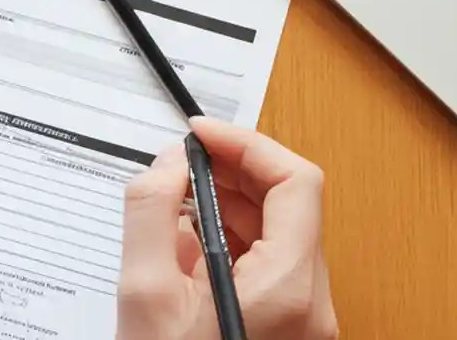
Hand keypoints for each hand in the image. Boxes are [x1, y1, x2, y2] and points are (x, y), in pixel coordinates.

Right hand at [117, 116, 336, 339]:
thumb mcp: (145, 294)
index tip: (201, 136)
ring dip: (229, 203)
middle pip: (289, 201)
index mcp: (288, 287)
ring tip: (176, 203)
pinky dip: (232, 238)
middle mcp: (311, 300)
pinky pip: (270, 262)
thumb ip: (153, 212)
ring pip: (279, 230)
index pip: (296, 181)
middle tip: (182, 163)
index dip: (247, 145)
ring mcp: (305, 314)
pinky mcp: (289, 323)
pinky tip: (188, 244)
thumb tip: (171, 162)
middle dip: (233, 170)